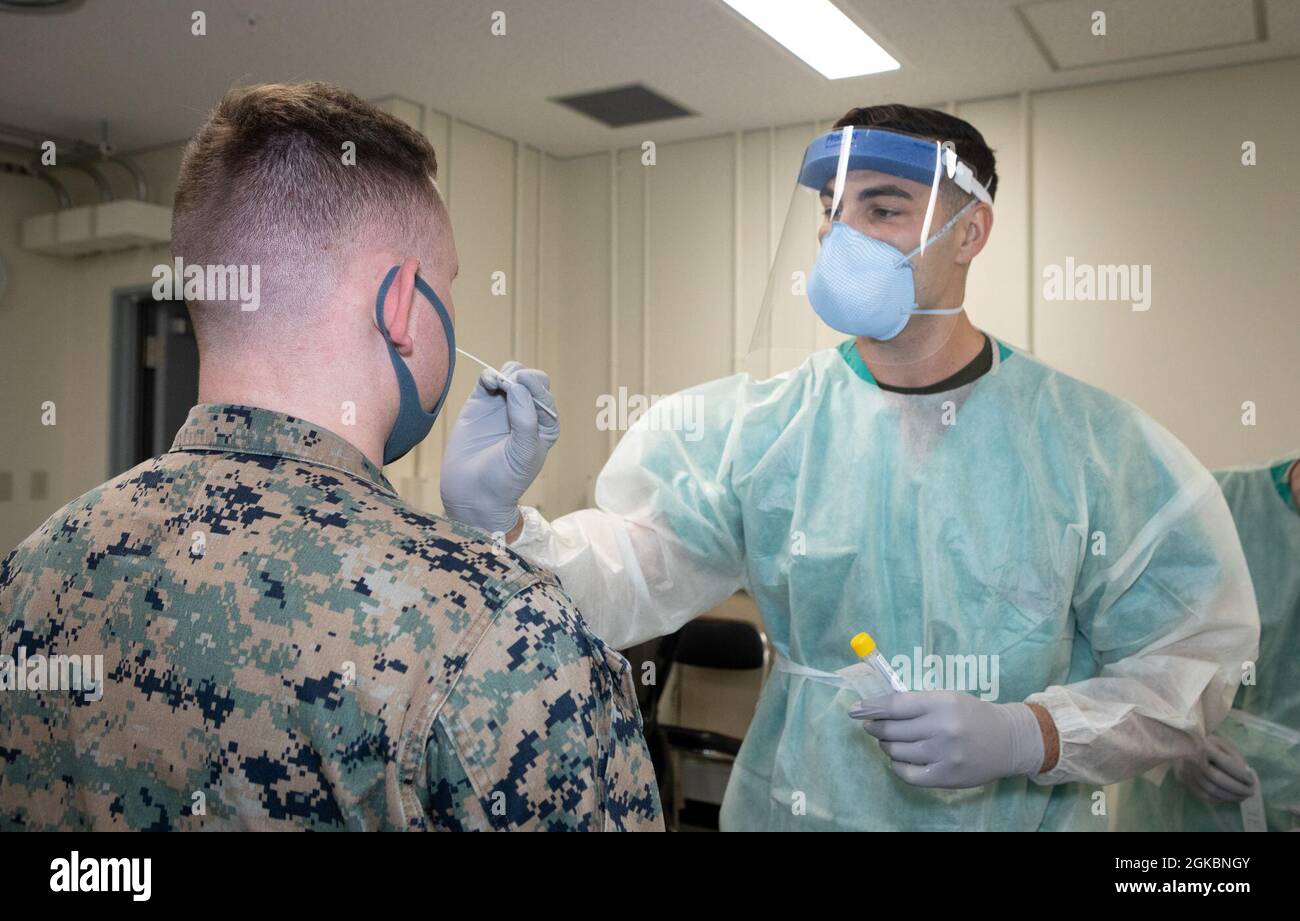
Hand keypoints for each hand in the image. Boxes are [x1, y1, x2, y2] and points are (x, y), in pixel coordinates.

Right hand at [440, 361, 559, 536]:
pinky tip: (487, 382)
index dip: (534, 386)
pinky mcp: (480, 404)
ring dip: (505, 374)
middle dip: (522, 377)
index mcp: (544, 424)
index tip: (521, 385)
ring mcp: (503, 406)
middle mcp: (526, 412)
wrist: (472, 494)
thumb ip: (525, 420)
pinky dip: (488, 376)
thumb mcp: (523, 453)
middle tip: (508, 387)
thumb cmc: (504, 479)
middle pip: (530, 380)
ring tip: (496, 385)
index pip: (544, 394)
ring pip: (510, 375)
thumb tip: (518, 386)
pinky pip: (488, 380)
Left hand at [850, 691, 1044, 787]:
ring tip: (888, 740)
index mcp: (942, 702)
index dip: (872, 707)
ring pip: (897, 751)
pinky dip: (897, 766)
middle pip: (892, 729)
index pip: (896, 705)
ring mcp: (944, 755)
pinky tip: (897, 759)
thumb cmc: (971, 714)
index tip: (855, 709)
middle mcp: (943, 728)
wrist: (1007, 741)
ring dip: (886, 745)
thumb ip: (916, 702)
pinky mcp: (946, 777)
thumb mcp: (947, 697)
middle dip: (875, 727)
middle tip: (870, 725)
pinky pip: (908, 774)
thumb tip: (877, 707)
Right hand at [1174, 736, 1256, 803]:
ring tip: (1242, 797)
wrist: (1181, 744)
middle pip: (1217, 779)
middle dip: (1237, 788)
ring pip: (1211, 790)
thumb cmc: (1207, 744)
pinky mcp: (1184, 782)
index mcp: (1203, 746)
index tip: (1252, 781)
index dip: (1241, 774)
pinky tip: (1229, 797)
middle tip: (1250, 792)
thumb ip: (1235, 756)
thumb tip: (1246, 774)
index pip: (1225, 763)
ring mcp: (1186, 772)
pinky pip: (1204, 796)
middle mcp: (1192, 760)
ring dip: (1230, 796)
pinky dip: (1220, 799)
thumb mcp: (1222, 744)